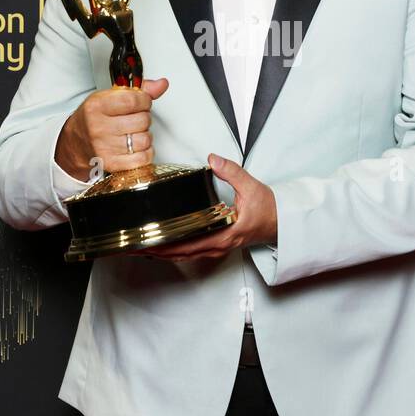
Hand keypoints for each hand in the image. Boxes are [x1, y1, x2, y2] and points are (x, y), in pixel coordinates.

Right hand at [55, 78, 168, 179]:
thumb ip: (139, 91)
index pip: (133, 100)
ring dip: (145, 136)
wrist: (76, 143)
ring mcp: (104, 148)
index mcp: (97, 106)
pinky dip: (145, 152)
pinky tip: (136, 147)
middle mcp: (98, 127)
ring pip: (145, 140)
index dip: (145, 101)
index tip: (143, 102)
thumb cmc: (95, 118)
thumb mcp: (110, 98)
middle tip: (136, 118)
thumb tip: (162, 84)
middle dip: (145, 118)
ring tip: (134, 133)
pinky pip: (143, 158)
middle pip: (142, 120)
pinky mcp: (111, 164)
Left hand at [126, 153, 277, 261]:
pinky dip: (174, 250)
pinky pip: (191, 251)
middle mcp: (218, 246)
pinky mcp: (218, 245)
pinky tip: (163, 244)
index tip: (146, 242)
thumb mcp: (252, 188)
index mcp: (225, 235)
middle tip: (131, 246)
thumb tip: (213, 159)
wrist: (283, 223)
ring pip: (184, 255)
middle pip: (180, 253)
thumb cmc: (270, 210)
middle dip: (155, 250)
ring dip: (162, 252)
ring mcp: (217, 248)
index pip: (188, 244)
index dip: (165, 245)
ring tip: (140, 246)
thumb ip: (232, 172)